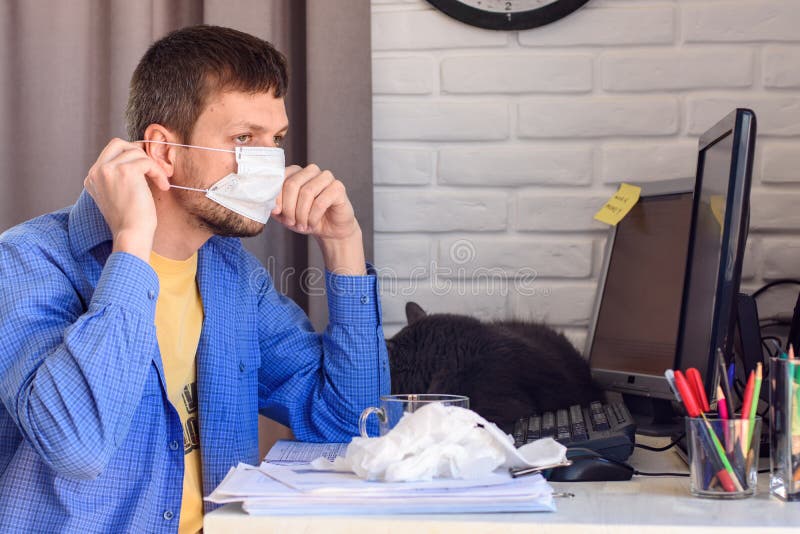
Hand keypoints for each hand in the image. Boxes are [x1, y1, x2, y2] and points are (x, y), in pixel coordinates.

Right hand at [84, 138, 169, 260]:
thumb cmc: (130, 221)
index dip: (131, 157)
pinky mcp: (125, 171)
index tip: (146, 169)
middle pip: (119, 143)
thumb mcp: (118, 195)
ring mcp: (108, 170)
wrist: (132, 235)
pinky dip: (159, 172)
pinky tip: (163, 186)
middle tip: (153, 168)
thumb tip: (137, 159)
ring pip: (136, 151)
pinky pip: (147, 161)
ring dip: (152, 165)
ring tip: (160, 182)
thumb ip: (118, 178)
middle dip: (139, 153)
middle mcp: (97, 171)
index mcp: (92, 177)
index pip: (111, 153)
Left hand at [272, 164, 365, 274]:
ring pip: (307, 192)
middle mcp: (311, 170)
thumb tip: (272, 206)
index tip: (277, 213)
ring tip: (302, 225)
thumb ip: (275, 207)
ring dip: (302, 214)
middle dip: (289, 208)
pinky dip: (313, 217)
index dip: (277, 197)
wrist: (330, 230)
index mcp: (296, 172)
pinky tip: (312, 224)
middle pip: (292, 184)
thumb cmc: (306, 219)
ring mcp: (326, 177)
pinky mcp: (338, 187)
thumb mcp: (285, 215)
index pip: (281, 178)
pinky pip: (321, 201)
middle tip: (291, 222)